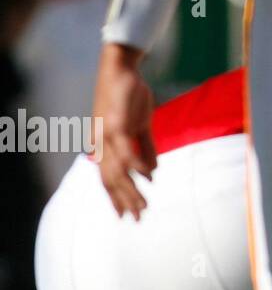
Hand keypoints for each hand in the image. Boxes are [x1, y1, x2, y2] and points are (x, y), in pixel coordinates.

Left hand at [92, 43, 156, 218]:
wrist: (119, 69)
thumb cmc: (129, 95)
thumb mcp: (140, 124)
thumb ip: (145, 147)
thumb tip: (153, 172)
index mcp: (104, 146)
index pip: (107, 180)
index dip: (115, 199)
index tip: (125, 216)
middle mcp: (100, 145)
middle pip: (110, 182)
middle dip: (124, 202)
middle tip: (137, 219)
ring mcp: (106, 136)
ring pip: (116, 172)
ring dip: (131, 191)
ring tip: (144, 206)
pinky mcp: (115, 125)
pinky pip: (125, 151)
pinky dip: (137, 165)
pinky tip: (147, 176)